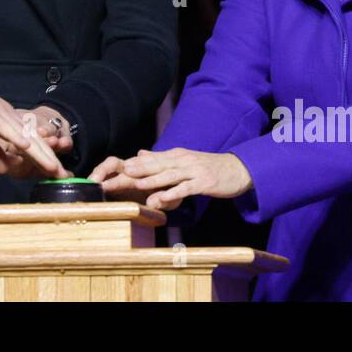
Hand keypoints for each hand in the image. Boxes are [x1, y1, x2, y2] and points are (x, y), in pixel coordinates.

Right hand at [0, 62, 68, 177]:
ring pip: (23, 136)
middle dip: (49, 160)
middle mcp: (8, 117)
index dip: (44, 160)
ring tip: (54, 168)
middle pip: (33, 142)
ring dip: (40, 152)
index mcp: (5, 123)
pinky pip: (3, 127)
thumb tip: (6, 170)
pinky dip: (16, 137)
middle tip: (65, 176)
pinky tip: (27, 147)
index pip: (29, 145)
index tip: (57, 175)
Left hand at [90, 147, 250, 210]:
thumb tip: (140, 153)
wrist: (237, 169)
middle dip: (136, 171)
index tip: (114, 169)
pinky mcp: (203, 182)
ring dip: (152, 180)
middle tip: (117, 175)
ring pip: (169, 175)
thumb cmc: (208, 167)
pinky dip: (173, 193)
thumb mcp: (184, 160)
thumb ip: (162, 158)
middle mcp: (182, 160)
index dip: (133, 164)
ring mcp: (193, 171)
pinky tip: (162, 199)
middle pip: (156, 165)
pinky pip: (185, 188)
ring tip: (136, 184)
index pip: (151, 159)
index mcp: (176, 155)